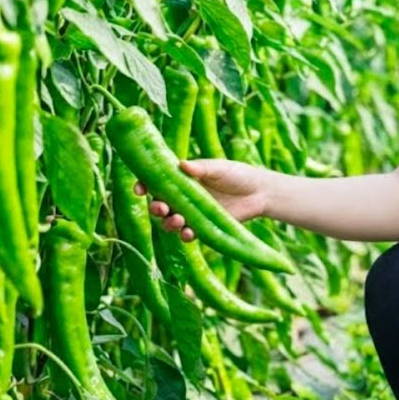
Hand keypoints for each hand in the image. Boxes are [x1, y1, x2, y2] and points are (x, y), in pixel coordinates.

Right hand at [136, 159, 269, 241]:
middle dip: (156, 208)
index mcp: (181, 180)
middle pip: (160, 205)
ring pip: (171, 222)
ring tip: (178, 220)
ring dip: (169, 223)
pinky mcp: (203, 228)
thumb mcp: (219, 168)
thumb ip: (201, 168)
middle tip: (161, 207)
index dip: (144, 186)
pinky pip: (188, 234)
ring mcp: (192, 214)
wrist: (259, 192)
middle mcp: (182, 198)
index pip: (156, 183)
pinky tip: (189, 233)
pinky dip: (186, 235)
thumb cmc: (237, 175)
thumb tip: (181, 164)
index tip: (139, 188)